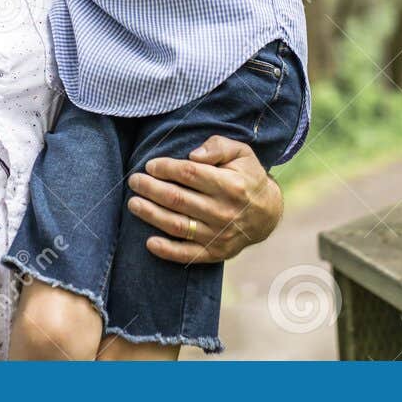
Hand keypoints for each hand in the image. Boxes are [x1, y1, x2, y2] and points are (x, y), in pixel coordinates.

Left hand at [126, 136, 282, 262]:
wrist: (267, 214)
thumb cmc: (248, 178)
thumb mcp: (242, 153)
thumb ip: (218, 147)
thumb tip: (193, 155)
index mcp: (230, 185)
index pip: (190, 174)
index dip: (166, 168)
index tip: (150, 165)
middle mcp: (224, 211)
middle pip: (178, 199)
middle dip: (151, 189)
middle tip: (134, 181)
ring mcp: (219, 235)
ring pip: (178, 225)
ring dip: (151, 215)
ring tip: (133, 204)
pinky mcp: (215, 253)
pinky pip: (187, 254)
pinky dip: (167, 251)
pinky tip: (149, 242)